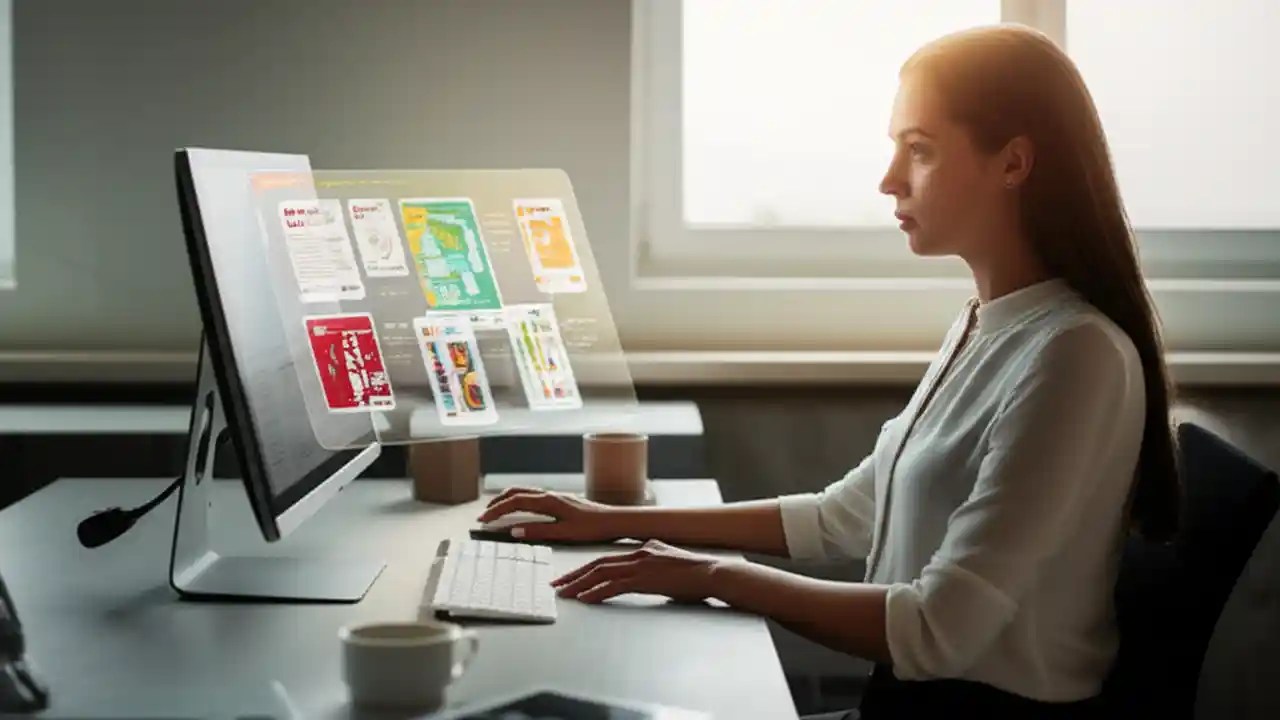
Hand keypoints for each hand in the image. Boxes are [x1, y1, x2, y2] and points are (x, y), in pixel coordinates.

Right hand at [476, 487, 617, 542]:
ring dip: (507, 500)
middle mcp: (550, 495)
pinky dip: (519, 501)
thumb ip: (539, 531)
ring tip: (496, 511)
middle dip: (497, 503)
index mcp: (549, 501)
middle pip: (516, 492)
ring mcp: (555, 496)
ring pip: (524, 492)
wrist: (614, 520)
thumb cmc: (593, 527)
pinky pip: (533, 496)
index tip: (483, 520)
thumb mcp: (565, 533)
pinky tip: (520, 510)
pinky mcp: (560, 500)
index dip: (496, 511)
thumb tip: (514, 531)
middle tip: (484, 516)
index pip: (515, 502)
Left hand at [552, 539, 730, 603]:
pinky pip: (614, 586)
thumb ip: (653, 568)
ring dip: (579, 584)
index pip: (607, 558)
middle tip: (556, 585)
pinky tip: (585, 599)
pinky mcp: (646, 579)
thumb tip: (643, 577)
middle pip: (598, 563)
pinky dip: (596, 592)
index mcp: (643, 549)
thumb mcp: (669, 566)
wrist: (713, 573)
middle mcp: (639, 553)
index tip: (570, 577)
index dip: (585, 568)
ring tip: (564, 594)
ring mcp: (641, 565)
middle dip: (574, 575)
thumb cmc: (696, 575)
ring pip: (601, 573)